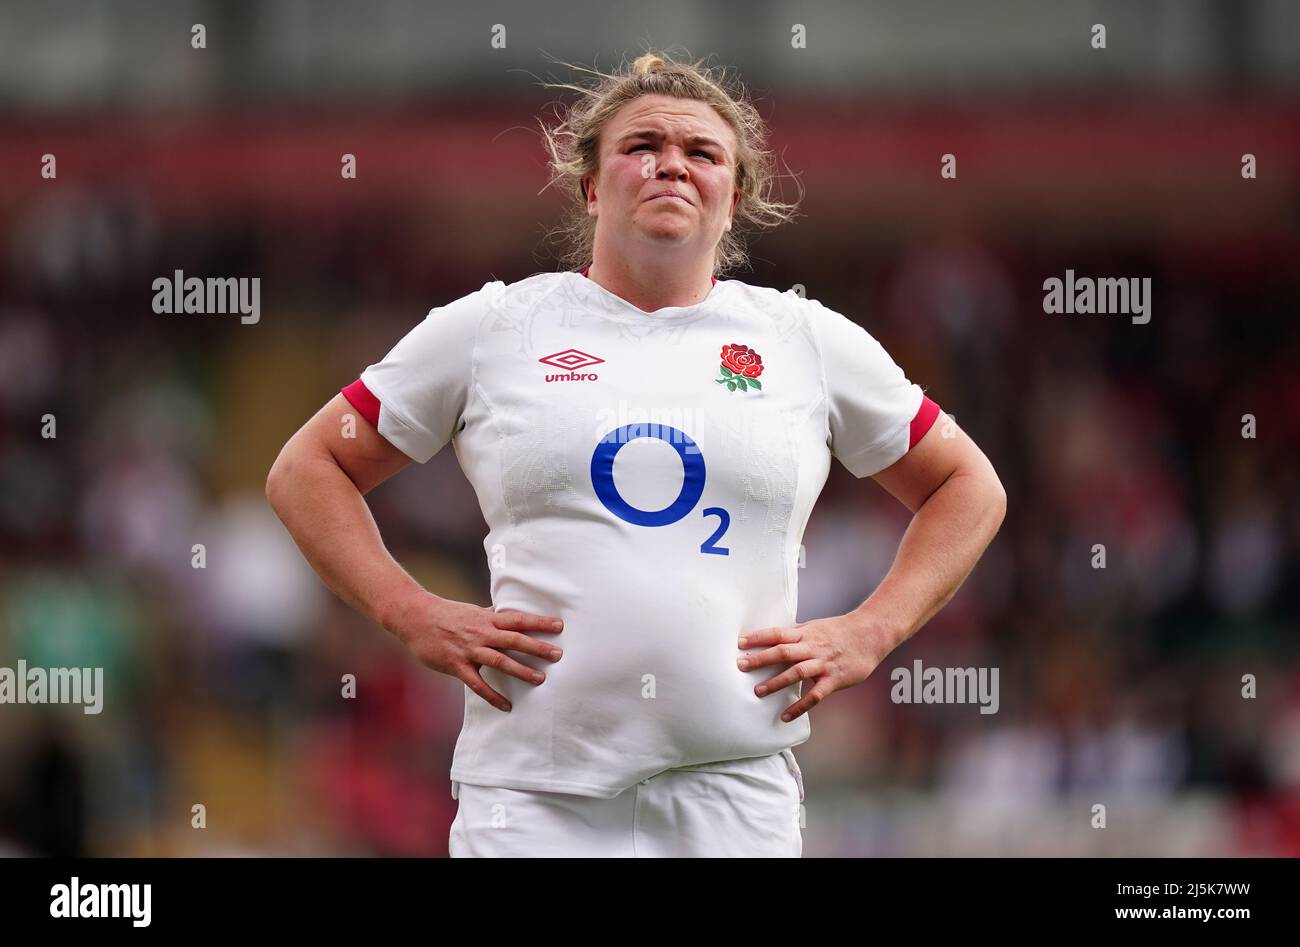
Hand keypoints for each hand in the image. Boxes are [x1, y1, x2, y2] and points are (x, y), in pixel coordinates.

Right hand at [383, 592, 563, 711]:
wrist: (415, 618)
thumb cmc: (446, 614)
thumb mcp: (472, 611)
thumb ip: (491, 617)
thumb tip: (509, 616)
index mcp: (487, 619)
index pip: (518, 619)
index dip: (539, 622)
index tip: (560, 625)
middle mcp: (481, 633)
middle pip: (514, 640)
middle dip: (537, 647)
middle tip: (558, 655)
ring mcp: (469, 650)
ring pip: (499, 661)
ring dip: (521, 670)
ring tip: (541, 679)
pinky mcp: (456, 666)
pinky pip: (478, 684)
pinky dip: (493, 696)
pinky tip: (507, 706)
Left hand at [736, 613, 889, 722]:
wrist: (870, 634)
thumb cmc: (840, 630)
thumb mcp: (815, 627)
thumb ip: (795, 634)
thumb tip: (773, 638)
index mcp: (805, 634)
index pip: (777, 634)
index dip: (758, 637)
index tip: (740, 642)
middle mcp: (812, 647)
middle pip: (782, 652)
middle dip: (760, 659)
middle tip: (740, 666)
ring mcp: (823, 664)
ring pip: (796, 672)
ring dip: (776, 682)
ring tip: (758, 692)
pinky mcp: (834, 679)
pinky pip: (815, 695)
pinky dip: (800, 706)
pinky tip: (786, 716)